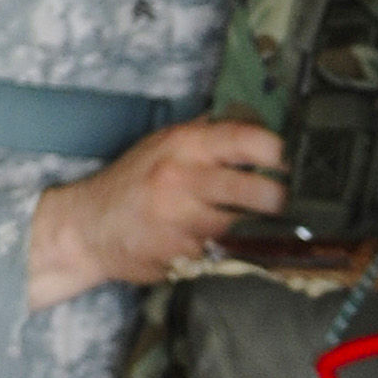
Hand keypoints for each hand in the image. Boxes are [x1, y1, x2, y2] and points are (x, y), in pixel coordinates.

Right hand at [26, 117, 285, 306]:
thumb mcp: (162, 146)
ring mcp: (182, 219)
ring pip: (243, 225)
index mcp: (183, 144)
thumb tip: (254, 123)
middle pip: (258, 190)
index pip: (247, 139)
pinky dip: (228, 250)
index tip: (291, 163)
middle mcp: (184, 177)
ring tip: (249, 224)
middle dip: (279, 199)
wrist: (86, 228)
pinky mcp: (182, 254)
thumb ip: (205, 137)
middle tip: (284, 203)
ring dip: (253, 228)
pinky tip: (219, 244)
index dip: (278, 153)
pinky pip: (222, 252)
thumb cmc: (131, 185)